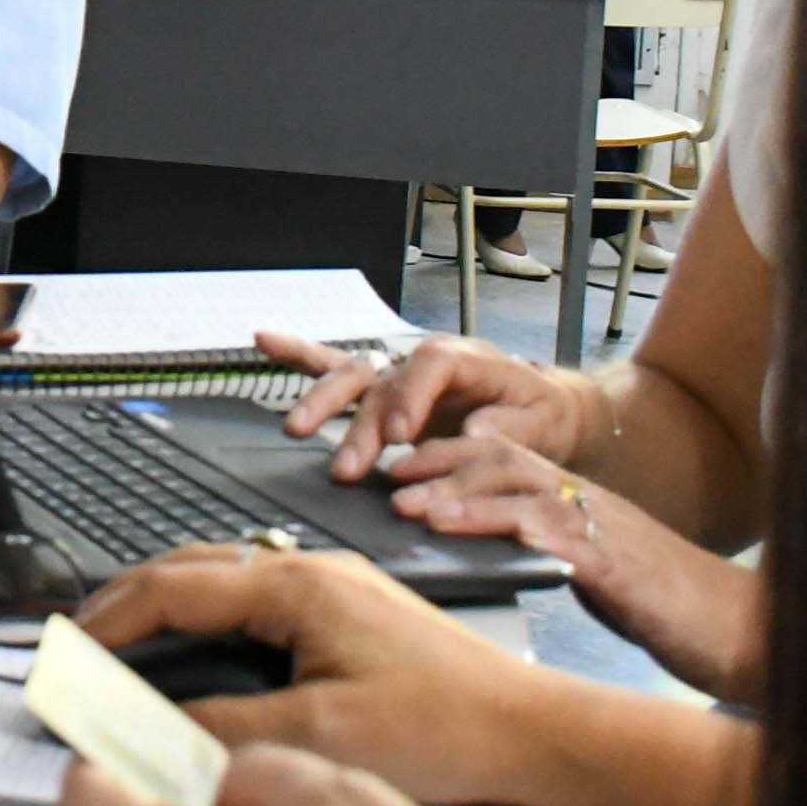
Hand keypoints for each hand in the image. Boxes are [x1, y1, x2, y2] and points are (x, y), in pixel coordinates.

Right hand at [77, 548, 547, 805]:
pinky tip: (204, 655)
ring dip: (169, 607)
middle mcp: (311, 570)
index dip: (108, 620)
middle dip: (126, 603)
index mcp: (296, 587)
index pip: (171, 587)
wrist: (535, 731)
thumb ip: (225, 731)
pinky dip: (210, 619)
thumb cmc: (448, 729)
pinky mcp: (352, 610)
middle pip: (189, 568)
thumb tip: (151, 733)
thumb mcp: (322, 738)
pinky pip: (257, 597)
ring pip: (224, 578)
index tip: (67, 650)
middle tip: (82, 645)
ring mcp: (334, 585)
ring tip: (128, 649)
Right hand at [269, 332, 593, 480]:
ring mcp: (398, 375)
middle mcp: (422, 362)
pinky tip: (263, 341)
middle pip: (382, 379)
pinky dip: (298, 354)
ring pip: (353, 379)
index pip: (430, 367)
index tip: (399, 437)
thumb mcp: (543, 422)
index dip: (410, 397)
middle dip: (359, 421)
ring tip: (296, 430)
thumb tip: (476, 429)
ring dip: (323, 404)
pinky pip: (335, 367)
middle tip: (349, 464)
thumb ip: (511, 428)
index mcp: (466, 359)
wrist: (541, 412)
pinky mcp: (382, 392)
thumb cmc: (540, 415)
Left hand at [389, 434, 767, 702]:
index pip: (501, 460)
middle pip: (503, 461)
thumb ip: (543, 550)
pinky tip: (489, 538)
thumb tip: (481, 551)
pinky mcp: (621, 565)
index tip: (397, 467)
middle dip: (441, 465)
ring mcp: (604, 529)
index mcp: (575, 500)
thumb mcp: (590, 568)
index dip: (446, 458)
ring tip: (418, 509)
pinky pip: (566, 538)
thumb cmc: (666, 604)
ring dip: (466, 496)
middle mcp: (586, 502)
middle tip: (390, 479)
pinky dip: (521, 534)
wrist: (741, 627)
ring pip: (525, 491)